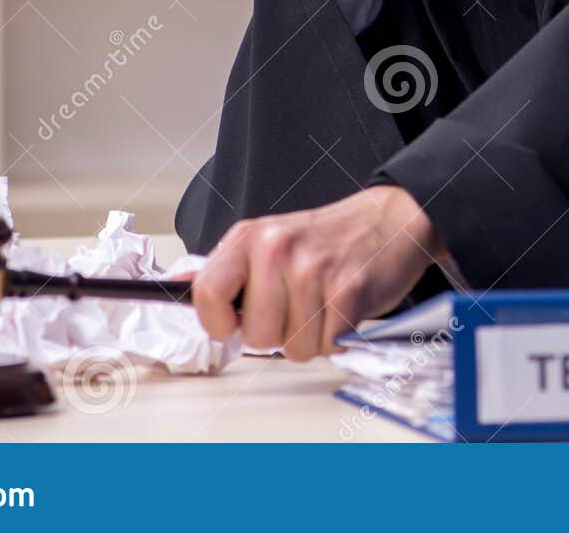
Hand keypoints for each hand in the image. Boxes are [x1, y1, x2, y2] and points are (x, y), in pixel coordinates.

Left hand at [191, 185, 443, 360]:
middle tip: (297, 306)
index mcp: (250, 237)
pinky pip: (327, 345)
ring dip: (311, 337)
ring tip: (324, 304)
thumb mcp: (268, 240)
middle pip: (255, 336)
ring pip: (294, 347)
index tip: (236, 322)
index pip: (206, 294)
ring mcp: (313, 269)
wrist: (392, 220)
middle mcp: (277, 248)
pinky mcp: (348, 290)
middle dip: (277, 335)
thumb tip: (176, 286)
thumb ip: (225, 269)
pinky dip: (338, 337)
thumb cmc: (327, 239)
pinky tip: (343, 309)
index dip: (219, 323)